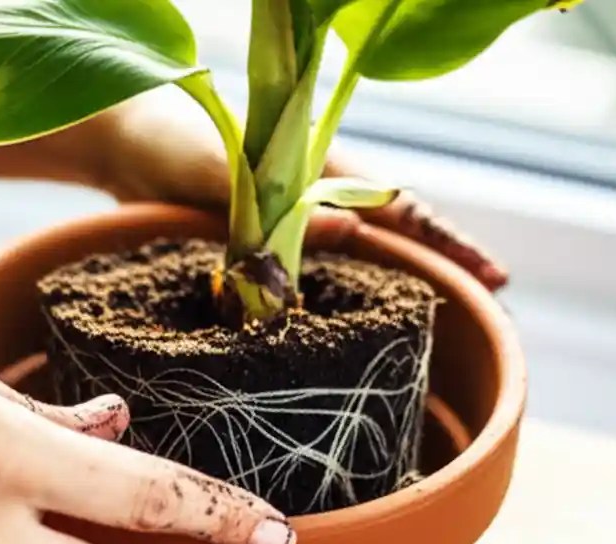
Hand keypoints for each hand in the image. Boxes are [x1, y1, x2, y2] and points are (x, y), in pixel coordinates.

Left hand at [93, 86, 507, 290]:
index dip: (448, 243)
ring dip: (394, 290)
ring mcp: (291, 220)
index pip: (402, 208)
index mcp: (321, 169)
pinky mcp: (260, 242)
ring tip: (433, 333)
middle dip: (439, 271)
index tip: (493, 276)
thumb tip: (350, 230)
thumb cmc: (171, 138)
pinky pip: (310, 276)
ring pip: (357, 260)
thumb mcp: (223, 170)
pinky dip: (336, 300)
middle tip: (485, 314)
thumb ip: (276, 203)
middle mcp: (316, 195)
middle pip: (394, 236)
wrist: (121, 142)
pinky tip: (350, 329)